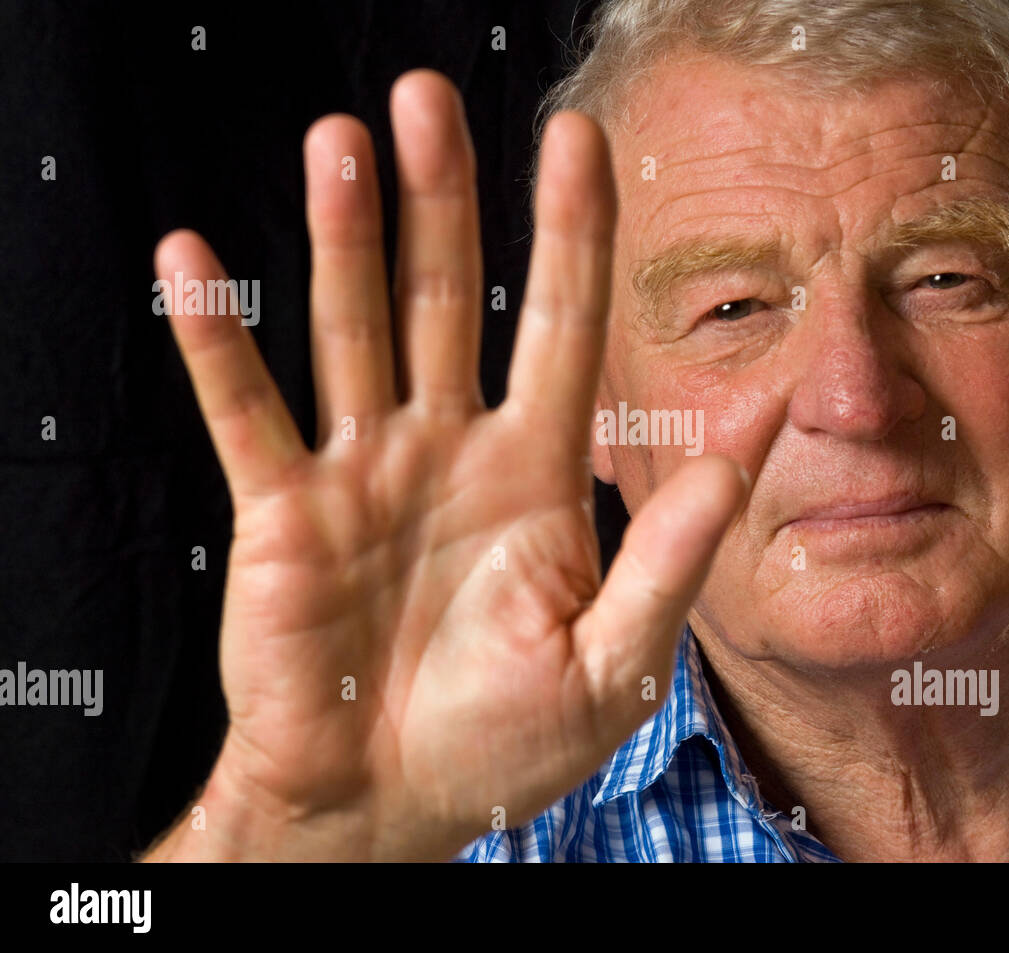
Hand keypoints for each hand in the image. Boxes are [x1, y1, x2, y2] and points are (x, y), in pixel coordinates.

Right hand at [146, 69, 748, 860]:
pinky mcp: (284, 512)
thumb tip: (752, 441)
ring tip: (341, 143)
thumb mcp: (617, 657)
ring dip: (343, 237)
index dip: (572, 232)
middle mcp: (451, 451)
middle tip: (428, 97)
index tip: (576, 138)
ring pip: (354, 328)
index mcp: (538, 475)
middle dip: (442, 199)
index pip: (563, 325)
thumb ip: (675, 548)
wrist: (388, 808)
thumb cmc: (506, 743)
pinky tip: (197, 261)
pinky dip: (218, 340)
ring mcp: (364, 472)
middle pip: (450, 298)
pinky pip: (245, 412)